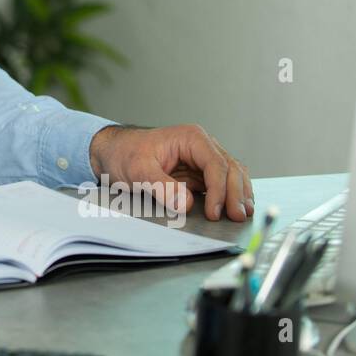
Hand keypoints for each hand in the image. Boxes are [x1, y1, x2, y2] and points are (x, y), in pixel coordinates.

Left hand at [88, 123, 252, 220]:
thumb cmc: (124, 154)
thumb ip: (161, 186)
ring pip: (232, 175)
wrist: (113, 152)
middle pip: (230, 168)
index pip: (216, 163)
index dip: (220, 189)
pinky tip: (234, 209)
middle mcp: (202, 145)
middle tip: (237, 217)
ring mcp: (202, 159)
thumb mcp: (137, 170)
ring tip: (242, 215)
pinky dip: (230, 196)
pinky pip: (222, 183)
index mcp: (191, 138)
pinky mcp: (199, 173)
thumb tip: (186, 204)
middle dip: (235, 193)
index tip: (214, 211)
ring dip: (239, 195)